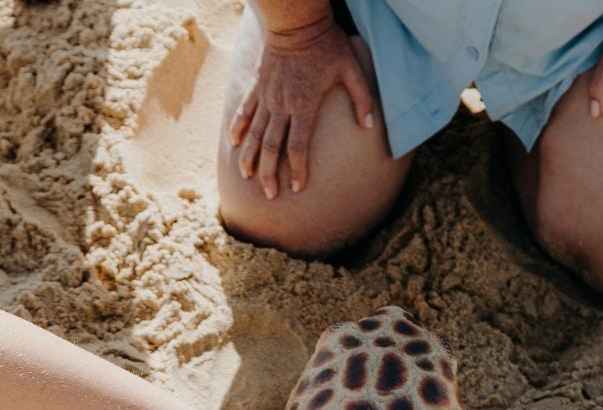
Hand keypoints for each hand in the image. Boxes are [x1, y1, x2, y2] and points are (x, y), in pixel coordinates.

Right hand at [227, 9, 375, 199]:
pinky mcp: (258, 87)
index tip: (297, 187)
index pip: (297, 146)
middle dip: (269, 174)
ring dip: (250, 158)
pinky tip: (233, 144)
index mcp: (304, 105)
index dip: (297, 169)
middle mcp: (282, 105)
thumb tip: (369, 126)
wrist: (297, 22)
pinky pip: (244, 111)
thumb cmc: (327, 44)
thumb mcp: (351, 68)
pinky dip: (238, 128)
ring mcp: (267, 97)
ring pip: (255, 134)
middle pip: (271, 147)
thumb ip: (362, 98)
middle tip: (270, 194)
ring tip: (248, 177)